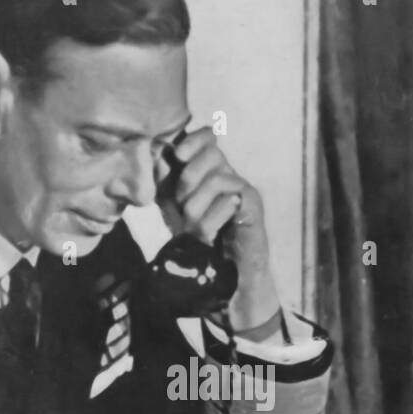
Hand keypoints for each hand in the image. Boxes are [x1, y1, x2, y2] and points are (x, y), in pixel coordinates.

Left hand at [160, 127, 280, 330]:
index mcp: (210, 172)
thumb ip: (168, 186)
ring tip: (196, 228)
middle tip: (182, 206)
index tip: (178, 154)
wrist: (228, 276)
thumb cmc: (202, 244)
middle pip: (209, 154)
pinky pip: (231, 196)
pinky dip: (214, 215)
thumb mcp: (177, 212)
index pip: (207, 138)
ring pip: (215, 178)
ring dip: (198, 205)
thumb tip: (159, 160)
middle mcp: (228, 175)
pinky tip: (212, 233)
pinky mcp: (253, 204)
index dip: (194, 140)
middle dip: (187, 180)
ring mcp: (242, 189)